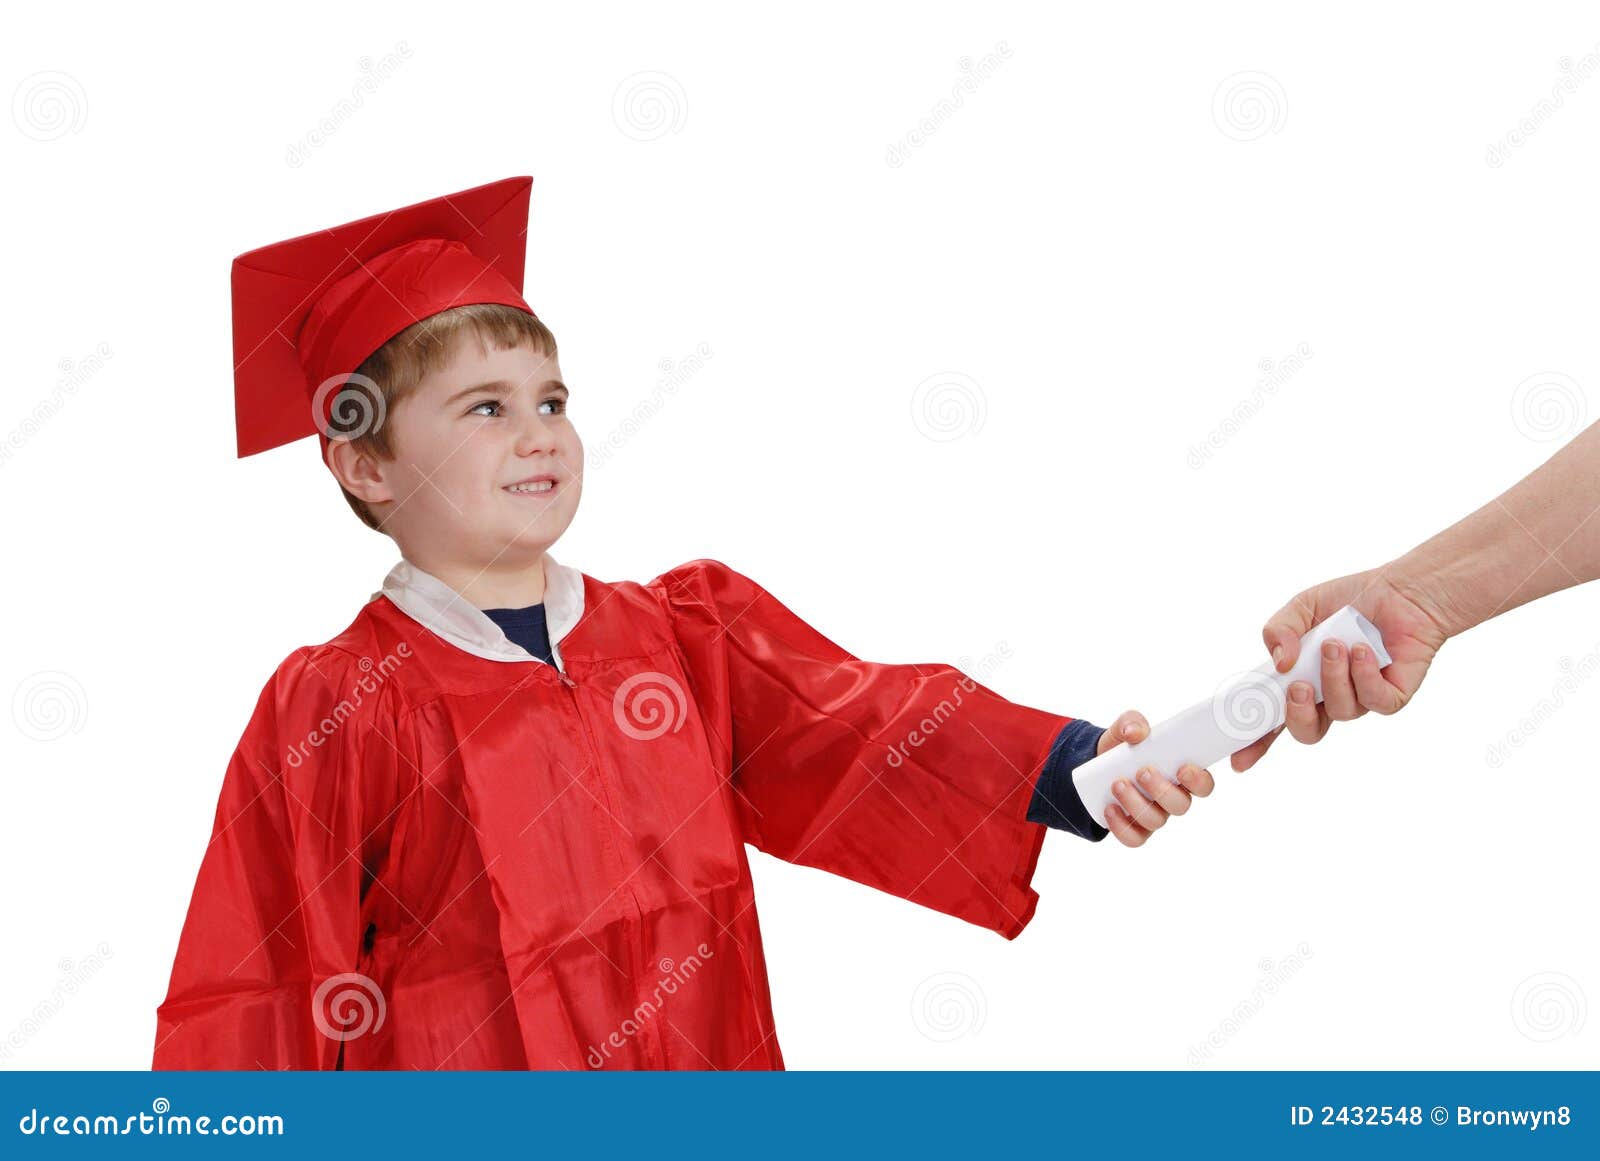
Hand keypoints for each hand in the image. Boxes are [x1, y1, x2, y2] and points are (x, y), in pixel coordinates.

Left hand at [1096, 709, 1215, 847]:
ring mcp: (1154, 815)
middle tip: (1143, 771)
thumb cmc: (1124, 747)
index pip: (1203, 785)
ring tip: (1117, 783)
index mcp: (1181, 774)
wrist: (1095, 765)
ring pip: (1156, 821)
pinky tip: (1110, 808)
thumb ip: (1132, 722)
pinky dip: (1122, 827)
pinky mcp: (1134, 828)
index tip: (1183, 768)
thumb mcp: (1126, 728)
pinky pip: (1134, 838)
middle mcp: (1171, 797)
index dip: (1198, 780)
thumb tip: (1135, 733)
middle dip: (1162, 790)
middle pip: (1181, 805)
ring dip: (1136, 803)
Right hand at [1230, 567, 1450, 771]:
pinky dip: (1363, 676)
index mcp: (1302, 681)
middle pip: (1307, 731)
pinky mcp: (1393, 696)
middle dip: (1297, 715)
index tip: (1240, 760)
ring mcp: (1361, 698)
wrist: (1401, 591)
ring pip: (1341, 710)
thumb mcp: (1301, 608)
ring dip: (1333, 677)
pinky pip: (1374, 701)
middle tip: (1298, 686)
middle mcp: (1330, 696)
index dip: (1256, 743)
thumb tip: (1280, 662)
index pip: (1274, 719)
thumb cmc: (1350, 601)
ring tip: (1336, 644)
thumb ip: (1278, 630)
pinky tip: (1363, 650)